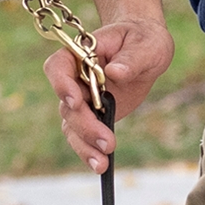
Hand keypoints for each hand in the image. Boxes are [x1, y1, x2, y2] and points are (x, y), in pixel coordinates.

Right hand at [47, 15, 174, 174]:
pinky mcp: (92, 115)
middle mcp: (75, 78)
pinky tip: (101, 165)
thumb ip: (131, 58)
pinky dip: (90, 151)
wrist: (146, 50)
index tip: (76, 100)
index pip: (58, 67)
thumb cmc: (143, 39)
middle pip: (66, 104)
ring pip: (71, 125)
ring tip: (102, 163)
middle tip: (107, 141)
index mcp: (81, 53)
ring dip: (84, 145)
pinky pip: (83, 136)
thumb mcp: (146, 45)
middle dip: (84, 125)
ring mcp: (82, 98)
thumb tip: (115, 72)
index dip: (61, 84)